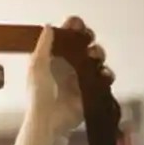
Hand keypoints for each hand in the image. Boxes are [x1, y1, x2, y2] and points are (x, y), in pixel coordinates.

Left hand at [28, 16, 114, 137]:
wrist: (50, 119)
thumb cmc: (40, 94)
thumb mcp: (37, 68)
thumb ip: (43, 47)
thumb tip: (48, 26)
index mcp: (54, 60)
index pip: (66, 39)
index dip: (73, 29)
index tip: (77, 24)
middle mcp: (69, 66)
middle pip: (84, 45)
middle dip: (88, 39)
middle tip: (88, 40)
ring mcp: (81, 78)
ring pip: (96, 59)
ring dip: (98, 54)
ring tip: (94, 57)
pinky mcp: (92, 90)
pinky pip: (104, 77)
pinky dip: (106, 74)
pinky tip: (102, 74)